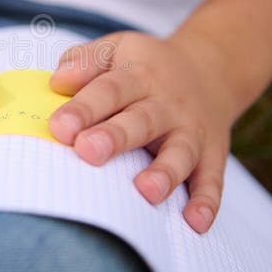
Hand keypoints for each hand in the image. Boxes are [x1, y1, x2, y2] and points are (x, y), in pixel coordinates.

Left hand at [48, 30, 240, 232]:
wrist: (209, 70)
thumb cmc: (144, 66)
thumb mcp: (117, 49)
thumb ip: (85, 61)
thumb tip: (59, 81)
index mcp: (138, 75)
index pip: (108, 90)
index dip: (83, 108)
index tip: (59, 127)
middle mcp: (166, 104)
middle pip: (140, 121)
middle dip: (115, 137)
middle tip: (88, 151)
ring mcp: (191, 131)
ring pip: (179, 153)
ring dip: (164, 173)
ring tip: (146, 192)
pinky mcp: (212, 156)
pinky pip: (212, 180)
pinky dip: (206, 202)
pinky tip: (195, 222)